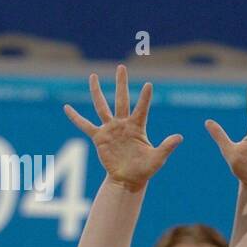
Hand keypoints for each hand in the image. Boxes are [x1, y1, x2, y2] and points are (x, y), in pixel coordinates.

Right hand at [64, 64, 181, 191]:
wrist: (129, 180)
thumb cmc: (145, 169)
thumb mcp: (157, 158)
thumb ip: (167, 147)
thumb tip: (180, 137)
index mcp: (138, 127)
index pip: (142, 108)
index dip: (145, 97)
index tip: (149, 84)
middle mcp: (123, 124)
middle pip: (121, 99)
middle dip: (121, 83)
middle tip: (121, 67)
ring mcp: (110, 129)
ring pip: (102, 106)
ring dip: (97, 91)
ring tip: (94, 76)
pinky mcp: (99, 138)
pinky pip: (85, 125)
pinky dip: (75, 117)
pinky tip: (66, 107)